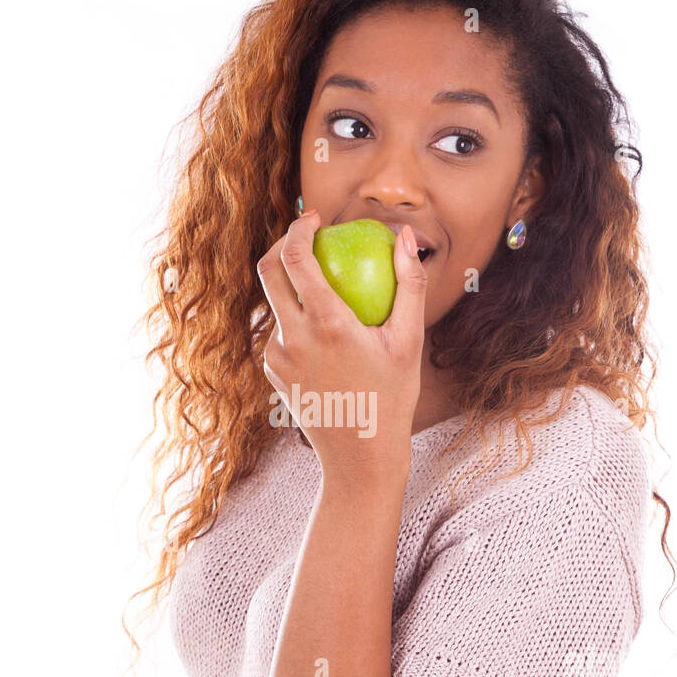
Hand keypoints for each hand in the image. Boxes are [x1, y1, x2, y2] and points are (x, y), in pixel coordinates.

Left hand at [256, 208, 427, 479]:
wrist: (359, 458)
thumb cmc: (392, 398)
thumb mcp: (408, 341)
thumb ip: (408, 284)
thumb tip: (406, 238)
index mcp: (327, 324)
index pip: (296, 258)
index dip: (299, 228)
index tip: (314, 218)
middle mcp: (294, 338)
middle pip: (267, 271)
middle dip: (282, 243)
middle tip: (305, 236)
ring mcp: (277, 357)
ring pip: (273, 303)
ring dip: (291, 286)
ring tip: (322, 286)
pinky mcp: (272, 373)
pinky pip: (279, 333)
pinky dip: (295, 321)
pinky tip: (321, 331)